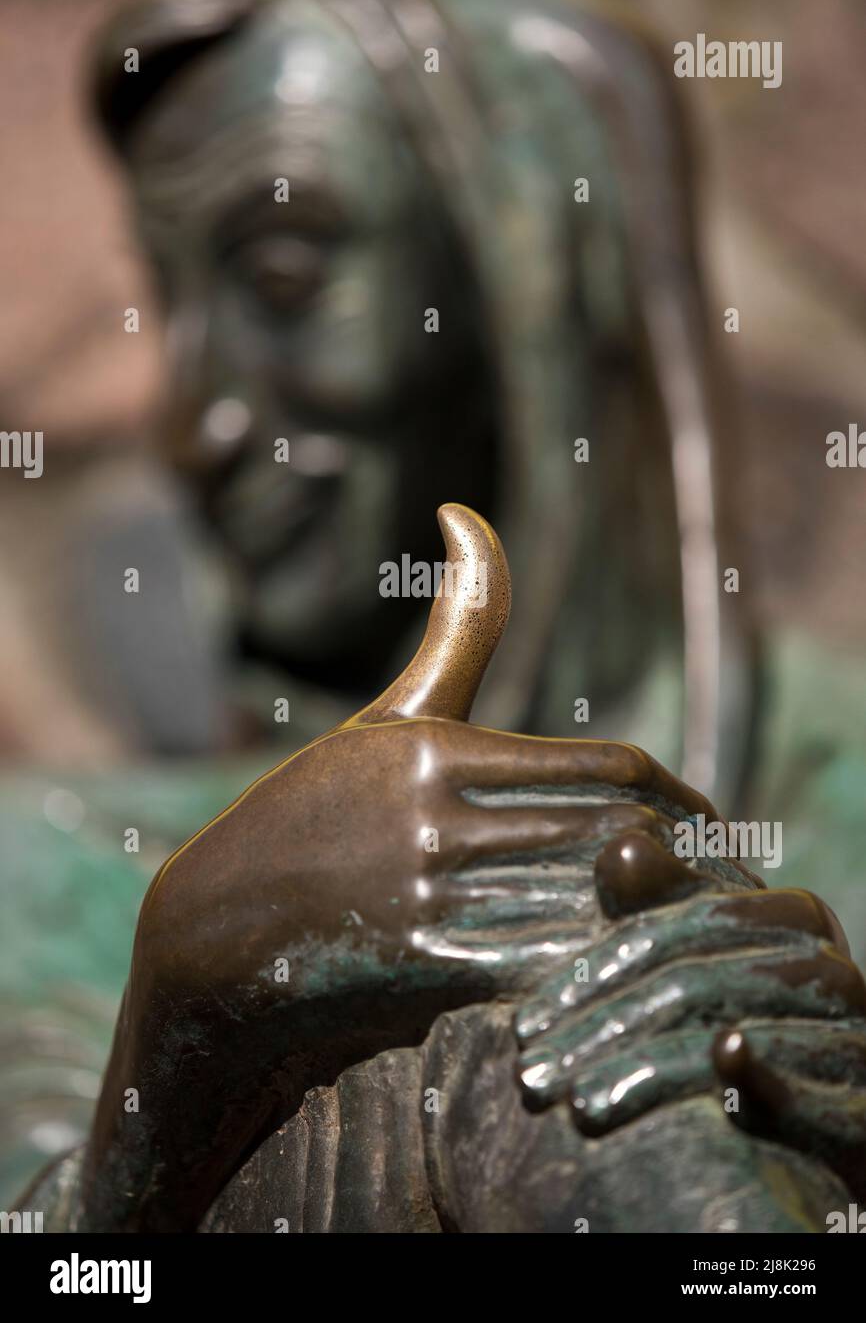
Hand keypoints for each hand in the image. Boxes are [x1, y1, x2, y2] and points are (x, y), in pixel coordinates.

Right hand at [78, 503, 713, 1230]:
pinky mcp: (415, 971)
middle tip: (716, 874)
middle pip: (609, 836)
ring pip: (584, 906)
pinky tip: (612, 969)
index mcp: (436, 751)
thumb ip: (456, 627)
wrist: (216, 925)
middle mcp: (432, 818)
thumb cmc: (321, 808)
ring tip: (683, 921)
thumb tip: (466, 509)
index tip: (708, 817)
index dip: (679, 796)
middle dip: (678, 858)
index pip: (607, 768)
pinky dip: (591, 968)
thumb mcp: (392, 717)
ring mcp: (424, 898)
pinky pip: (542, 969)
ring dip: (644, 917)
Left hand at [515, 829, 865, 1198]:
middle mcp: (824, 963)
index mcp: (785, 915)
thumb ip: (656, 908)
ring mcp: (849, 1031)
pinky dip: (757, 1083)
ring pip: (725, 1030)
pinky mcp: (862, 1106)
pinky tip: (713, 1074)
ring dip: (640, 1069)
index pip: (672, 925)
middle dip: (598, 1029)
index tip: (525, 1022)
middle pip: (690, 979)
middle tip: (531, 1076)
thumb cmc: (748, 1023)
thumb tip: (616, 845)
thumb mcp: (696, 964)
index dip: (593, 971)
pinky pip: (802, 1092)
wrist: (831, 1114)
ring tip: (574, 1106)